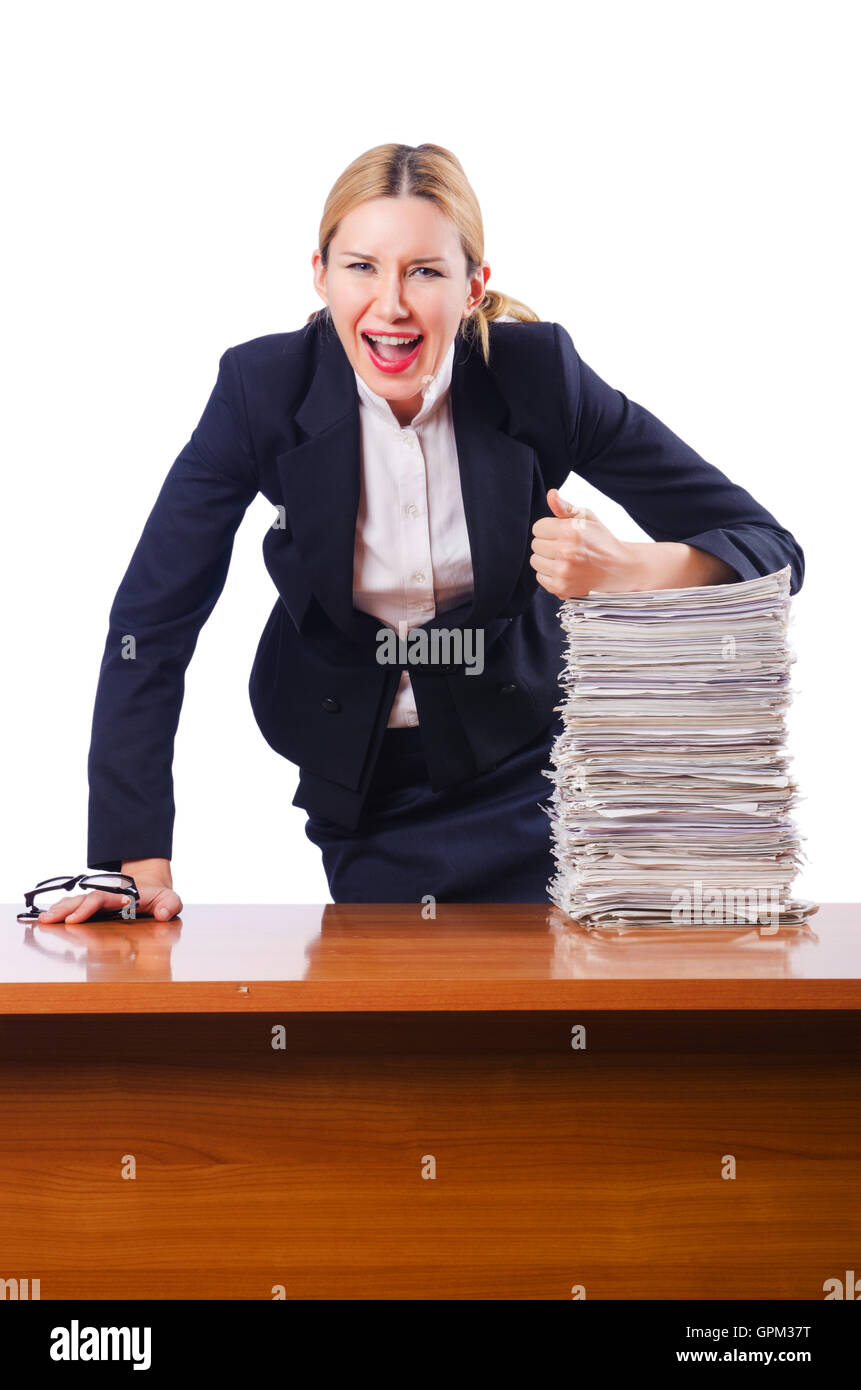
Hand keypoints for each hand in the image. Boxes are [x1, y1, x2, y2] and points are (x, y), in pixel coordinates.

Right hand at [38, 876, 182, 924]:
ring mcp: (100, 902)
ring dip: (60, 910)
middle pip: (83, 900)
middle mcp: (108, 897)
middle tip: (49, 920)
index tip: (75, 920)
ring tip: (44, 919)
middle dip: (66, 910)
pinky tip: (48, 918)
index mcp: (123, 895)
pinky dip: (62, 911)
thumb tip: (162, 914)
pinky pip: (75, 907)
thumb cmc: (160, 898)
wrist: (152, 889)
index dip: (88, 908)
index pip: (102, 899)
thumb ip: (170, 905)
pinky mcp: (95, 909)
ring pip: (76, 903)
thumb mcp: (171, 900)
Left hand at [530, 488, 636, 597]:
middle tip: (565, 546)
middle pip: (535, 544)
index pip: (538, 527)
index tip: (562, 532)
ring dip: (546, 559)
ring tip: (564, 558)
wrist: (619, 568)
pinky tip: (565, 570)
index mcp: (571, 532)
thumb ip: (565, 507)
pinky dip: (549, 574)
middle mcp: (566, 553)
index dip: (549, 528)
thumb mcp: (586, 517)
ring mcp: (563, 572)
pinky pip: (540, 577)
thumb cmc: (601, 540)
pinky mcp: (561, 588)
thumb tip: (551, 494)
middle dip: (547, 543)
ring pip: (535, 561)